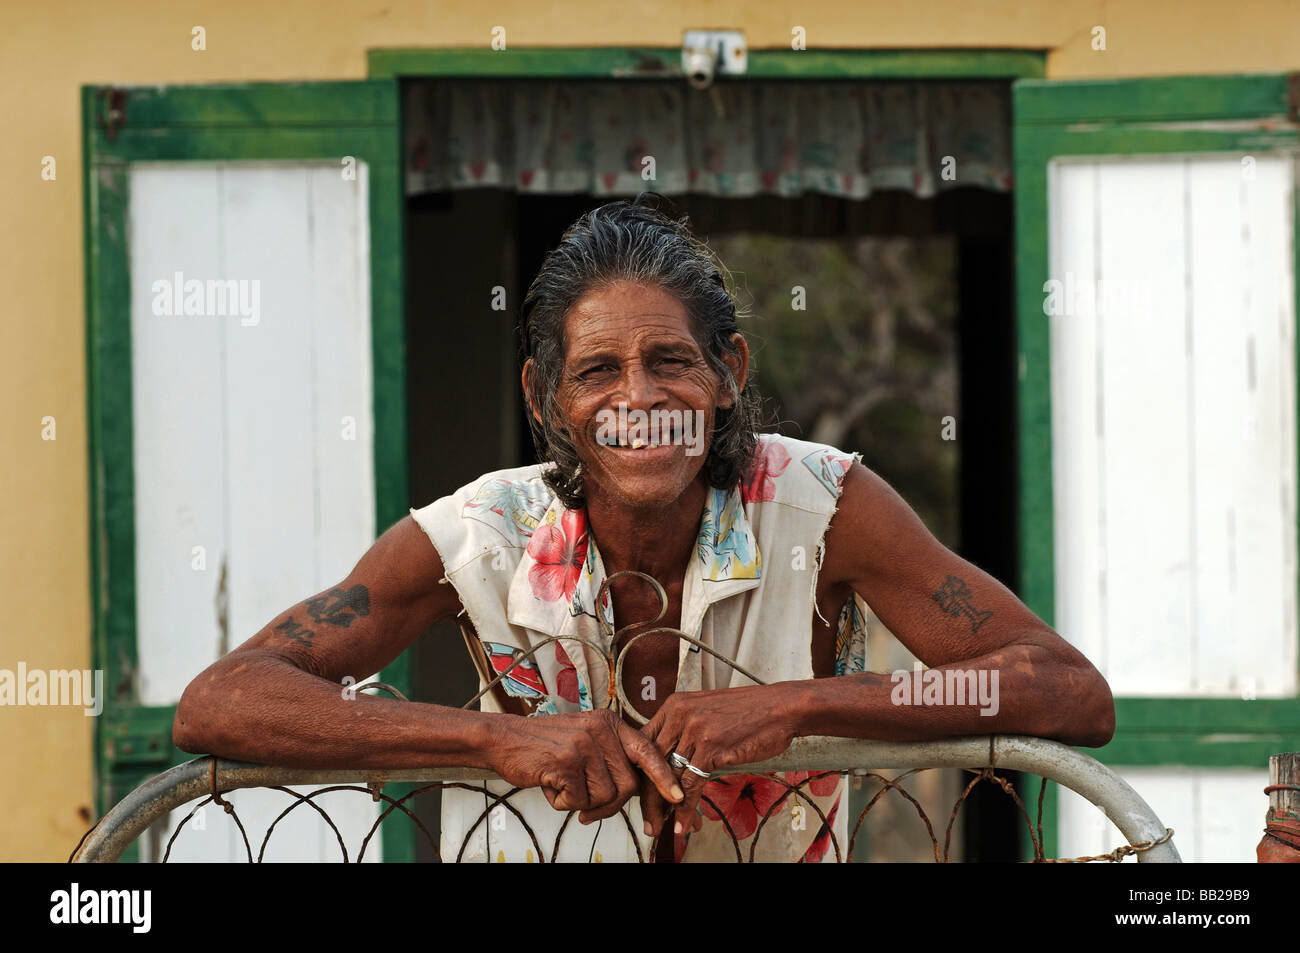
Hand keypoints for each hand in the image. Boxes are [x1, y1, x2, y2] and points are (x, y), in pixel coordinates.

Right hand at [486, 708, 683, 823]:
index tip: (677, 797)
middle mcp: (601, 729)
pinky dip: (564, 803)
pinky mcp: (566, 761)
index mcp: (611, 723)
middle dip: (609, 804)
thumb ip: (610, 759)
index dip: (663, 777)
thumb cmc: (545, 746)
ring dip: (582, 802)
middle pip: (628, 785)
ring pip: (605, 797)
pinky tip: (551, 784)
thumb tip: (633, 791)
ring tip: (562, 784)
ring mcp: (584, 744)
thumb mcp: (585, 741)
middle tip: (584, 804)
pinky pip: (579, 801)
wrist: (504, 739)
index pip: (647, 751)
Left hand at [638, 685, 798, 836]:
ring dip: (666, 809)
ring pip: (669, 778)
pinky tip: (684, 824)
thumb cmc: (747, 713)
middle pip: (651, 764)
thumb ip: (683, 730)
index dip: (640, 773)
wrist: (780, 707)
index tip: (641, 795)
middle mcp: (679, 715)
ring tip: (664, 828)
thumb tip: (669, 761)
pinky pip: (692, 786)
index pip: (643, 743)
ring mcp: (695, 731)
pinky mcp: (712, 748)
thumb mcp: (705, 711)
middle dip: (647, 798)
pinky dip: (686, 809)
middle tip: (649, 821)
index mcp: (673, 705)